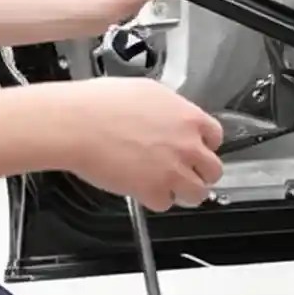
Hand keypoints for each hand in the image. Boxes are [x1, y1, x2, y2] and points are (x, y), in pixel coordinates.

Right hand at [61, 77, 222, 211]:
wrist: (77, 124)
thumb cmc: (100, 103)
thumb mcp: (146, 90)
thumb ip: (168, 108)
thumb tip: (171, 116)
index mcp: (188, 117)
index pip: (216, 136)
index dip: (205, 145)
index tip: (197, 148)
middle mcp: (187, 145)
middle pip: (213, 170)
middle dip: (200, 172)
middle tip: (186, 172)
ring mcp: (173, 170)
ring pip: (198, 194)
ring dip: (184, 192)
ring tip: (168, 187)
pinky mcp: (153, 191)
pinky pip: (165, 203)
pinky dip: (155, 200)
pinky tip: (142, 188)